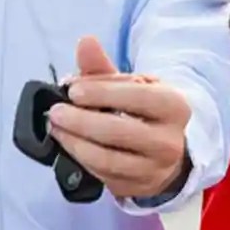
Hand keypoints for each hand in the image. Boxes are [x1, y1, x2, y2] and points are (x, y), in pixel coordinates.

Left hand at [46, 36, 190, 198]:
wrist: (167, 150)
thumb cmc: (144, 110)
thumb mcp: (131, 86)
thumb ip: (104, 67)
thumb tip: (85, 42)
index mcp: (174, 106)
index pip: (137, 97)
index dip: (101, 92)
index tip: (73, 90)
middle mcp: (169, 141)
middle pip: (118, 131)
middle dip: (81, 120)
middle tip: (55, 111)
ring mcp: (154, 169)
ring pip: (107, 159)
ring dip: (74, 142)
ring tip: (55, 127)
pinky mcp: (137, 187)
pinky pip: (102, 175)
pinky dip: (79, 158)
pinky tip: (67, 143)